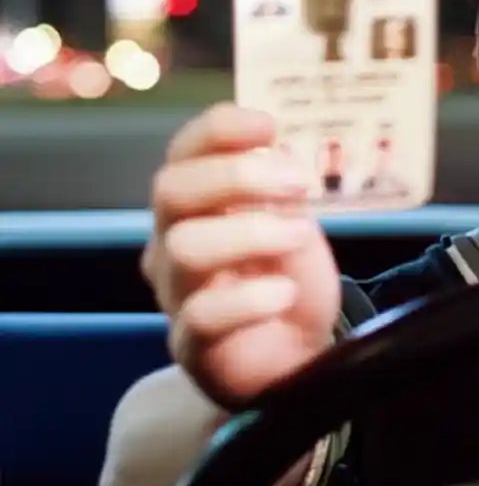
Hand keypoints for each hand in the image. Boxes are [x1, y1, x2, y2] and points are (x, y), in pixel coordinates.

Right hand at [142, 102, 340, 407]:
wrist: (294, 360)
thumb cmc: (287, 284)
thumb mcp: (294, 226)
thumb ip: (281, 192)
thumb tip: (277, 149)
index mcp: (197, 205)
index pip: (184, 152)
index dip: (219, 130)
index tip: (269, 125)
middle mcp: (172, 242)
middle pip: (171, 190)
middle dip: (237, 175)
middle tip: (298, 183)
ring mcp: (176, 295)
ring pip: (183, 247)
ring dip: (250, 232)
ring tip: (300, 238)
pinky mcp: (190, 346)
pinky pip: (201, 316)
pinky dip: (248, 299)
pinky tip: (285, 293)